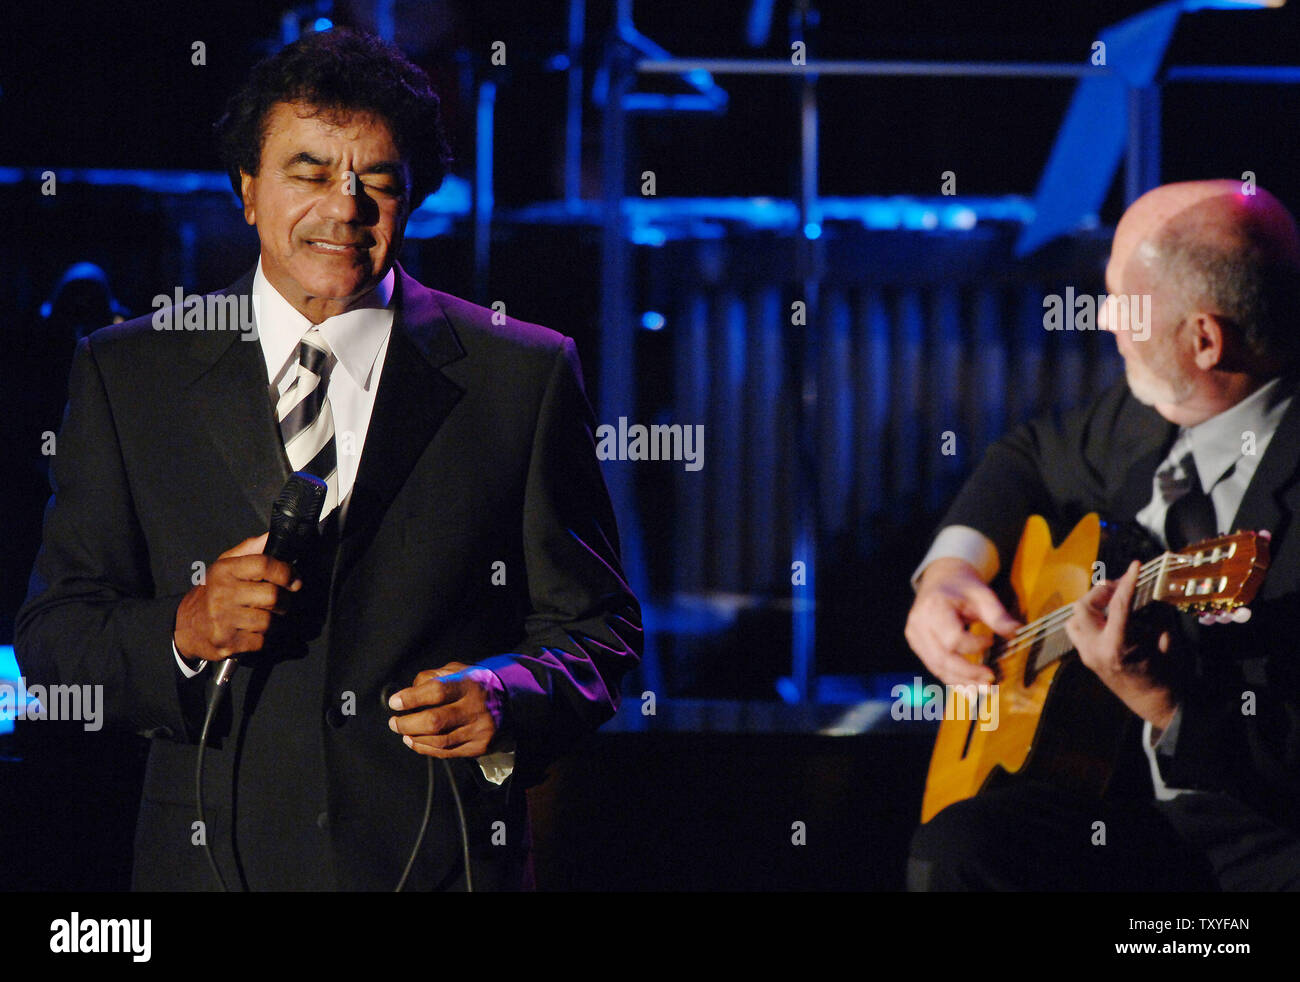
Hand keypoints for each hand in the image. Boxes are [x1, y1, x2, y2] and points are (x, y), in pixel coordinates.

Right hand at [173, 532, 300, 660]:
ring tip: (263, 618)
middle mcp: (222, 594)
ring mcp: (222, 620)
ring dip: (273, 622)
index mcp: (224, 571)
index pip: (264, 565)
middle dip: (284, 601)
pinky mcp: (226, 642)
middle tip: (280, 602)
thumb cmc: (213, 593)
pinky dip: (261, 639)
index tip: (294, 580)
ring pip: (269, 621)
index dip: (286, 572)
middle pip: (272, 596)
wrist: (185, 626)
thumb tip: (271, 535)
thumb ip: (250, 549)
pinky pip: (260, 641)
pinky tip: (250, 632)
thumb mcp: (226, 565)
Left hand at [388, 662, 505, 757]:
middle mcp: (476, 707)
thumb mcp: (458, 671)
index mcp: (470, 683)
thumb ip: (432, 677)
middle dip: (407, 723)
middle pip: (435, 721)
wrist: (511, 703)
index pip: (437, 690)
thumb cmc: (474, 684)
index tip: (394, 702)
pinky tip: (414, 741)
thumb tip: (407, 694)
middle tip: (394, 722)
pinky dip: (425, 748)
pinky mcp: (479, 747)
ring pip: (439, 740)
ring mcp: (479, 730)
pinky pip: (446, 752)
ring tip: (402, 732)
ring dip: (414, 738)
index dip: (412, 698)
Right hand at [904, 557, 1020, 685]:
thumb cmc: (962, 586)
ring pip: (936, 667)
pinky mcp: (916, 645)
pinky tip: (969, 685)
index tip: (991, 641)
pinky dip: (952, 678)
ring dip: (961, 681)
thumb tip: (1017, 632)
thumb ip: (998, 615)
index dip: (974, 646)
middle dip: (968, 673)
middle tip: (991, 679)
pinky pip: (933, 666)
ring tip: (983, 688)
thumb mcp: (983, 595)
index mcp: (934, 607)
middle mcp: (919, 623)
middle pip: (942, 658)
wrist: (940, 579)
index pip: (953, 638)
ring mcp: (914, 636)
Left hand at [1065, 559, 1177, 729]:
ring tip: (1111, 601)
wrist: (1153, 704)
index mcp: (1116, 647)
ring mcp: (1086, 654)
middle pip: (1083, 607)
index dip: (1127, 582)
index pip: (1118, 605)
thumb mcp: (1165, 643)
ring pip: (1074, 618)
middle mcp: (1094, 650)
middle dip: (1101, 591)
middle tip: (1121, 586)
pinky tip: (1106, 616)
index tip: (1135, 566)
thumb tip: (1150, 593)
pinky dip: (1089, 618)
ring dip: (1091, 604)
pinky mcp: (1084, 656)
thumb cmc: (1165, 675)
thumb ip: (1154, 618)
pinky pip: (1077, 630)